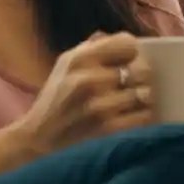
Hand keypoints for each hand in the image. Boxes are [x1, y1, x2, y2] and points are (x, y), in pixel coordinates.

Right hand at [15, 31, 153, 155]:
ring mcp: (99, 107)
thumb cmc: (56, 100)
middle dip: (141, 78)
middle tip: (132, 86)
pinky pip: (143, 116)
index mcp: (79, 59)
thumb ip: (94, 47)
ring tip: (130, 104)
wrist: (37, 143)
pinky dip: (140, 118)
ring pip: (146, 93)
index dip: (132, 53)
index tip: (127, 62)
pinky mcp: (108, 131)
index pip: (129, 43)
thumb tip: (128, 40)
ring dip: (142, 100)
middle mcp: (89, 80)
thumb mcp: (65, 64)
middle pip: (142, 69)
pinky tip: (128, 119)